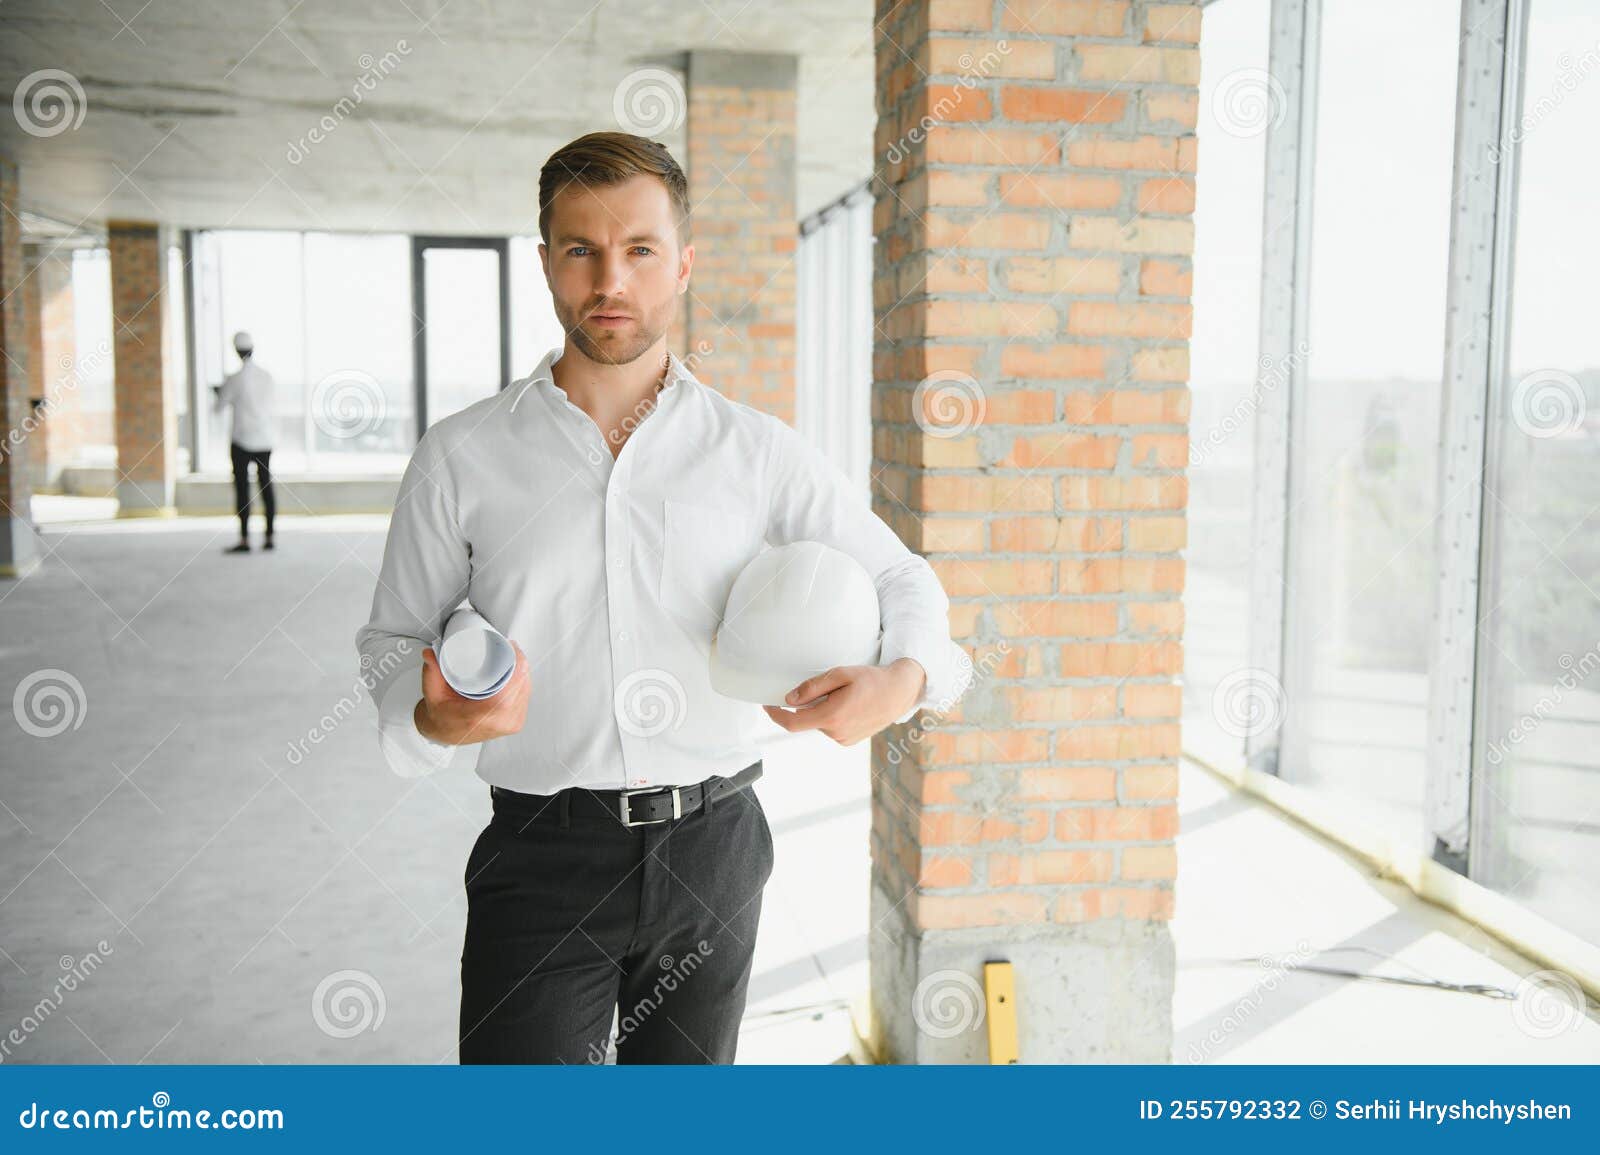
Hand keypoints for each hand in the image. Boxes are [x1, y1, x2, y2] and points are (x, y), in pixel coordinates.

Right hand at [414, 642, 530, 744]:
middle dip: (518, 664)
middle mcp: (499, 723)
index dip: (516, 669)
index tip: (511, 650)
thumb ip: (431, 672)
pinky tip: (517, 672)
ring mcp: (510, 724)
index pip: (507, 695)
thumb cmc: (441, 716)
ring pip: (526, 691)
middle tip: (509, 648)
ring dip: (522, 672)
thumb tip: (430, 653)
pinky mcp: (516, 723)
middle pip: (521, 687)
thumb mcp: (432, 693)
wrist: (446, 733)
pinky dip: (523, 682)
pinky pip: (526, 697)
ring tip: (513, 656)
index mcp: (479, 717)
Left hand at [761, 658, 925, 745]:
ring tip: (846, 695)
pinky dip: (832, 716)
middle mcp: (836, 732)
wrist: (899, 692)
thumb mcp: (840, 674)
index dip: (776, 715)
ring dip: (822, 710)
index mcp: (832, 716)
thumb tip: (790, 700)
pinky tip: (850, 705)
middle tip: (829, 688)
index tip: (767, 705)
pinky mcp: (849, 741)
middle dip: (808, 704)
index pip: (792, 722)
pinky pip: (831, 728)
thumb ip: (812, 687)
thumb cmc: (871, 680)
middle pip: (807, 719)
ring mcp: (843, 739)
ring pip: (819, 723)